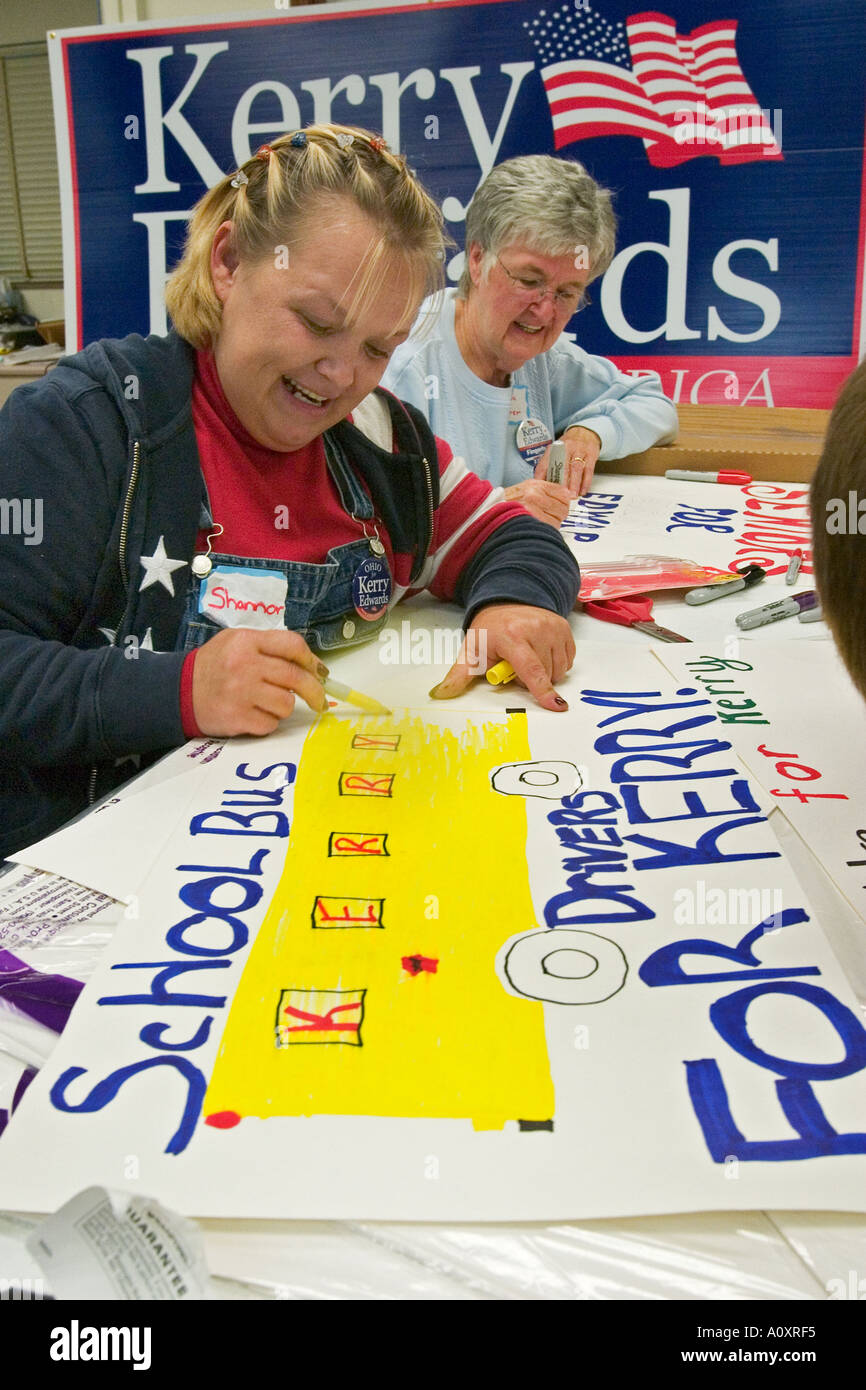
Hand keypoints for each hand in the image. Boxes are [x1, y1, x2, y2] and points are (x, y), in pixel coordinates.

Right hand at [192, 627, 328, 735]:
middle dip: (315, 691)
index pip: (293, 645)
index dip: (311, 660)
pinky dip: (268, 722)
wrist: (179, 691)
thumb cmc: (214, 665)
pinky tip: (253, 714)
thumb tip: (311, 666)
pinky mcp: (237, 718)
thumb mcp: (236, 642)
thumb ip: (270, 648)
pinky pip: (271, 724)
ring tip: (267, 703)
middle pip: (296, 678)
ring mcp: (241, 693)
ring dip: (283, 707)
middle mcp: (245, 665)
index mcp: (247, 642)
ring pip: (287, 704)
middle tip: (320, 700)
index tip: (319, 672)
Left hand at [430, 603, 574, 712]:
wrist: (504, 603)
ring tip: (528, 658)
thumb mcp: (471, 652)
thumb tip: (439, 694)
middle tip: (515, 665)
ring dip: (545, 672)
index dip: (542, 690)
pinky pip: (568, 660)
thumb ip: (458, 676)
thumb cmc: (488, 632)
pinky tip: (541, 653)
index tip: (556, 706)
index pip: (530, 668)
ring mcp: (552, 626)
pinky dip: (556, 663)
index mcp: (511, 636)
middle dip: (530, 679)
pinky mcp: (564, 626)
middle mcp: (535, 628)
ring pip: (559, 669)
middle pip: (545, 673)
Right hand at [503, 479, 571, 526]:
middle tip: (554, 515)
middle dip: (560, 513)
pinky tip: (539, 527)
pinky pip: (549, 528)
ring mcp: (532, 510)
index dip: (565, 500)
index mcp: (534, 485)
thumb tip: (570, 495)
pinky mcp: (531, 523)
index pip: (562, 492)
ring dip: (554, 522)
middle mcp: (534, 496)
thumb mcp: (526, 488)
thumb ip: (547, 489)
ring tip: (543, 521)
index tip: (563, 504)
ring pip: (557, 519)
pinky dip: (547, 529)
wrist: (490, 512)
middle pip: (563, 507)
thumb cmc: (508, 502)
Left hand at [535, 426, 600, 495]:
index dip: (542, 475)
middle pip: (563, 466)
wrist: (586, 433)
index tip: (541, 488)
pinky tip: (583, 491)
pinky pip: (589, 470)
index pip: (546, 462)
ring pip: (577, 469)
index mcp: (555, 448)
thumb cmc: (568, 446)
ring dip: (574, 484)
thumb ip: (548, 465)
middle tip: (560, 495)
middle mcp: (567, 447)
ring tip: (572, 496)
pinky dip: (586, 482)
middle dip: (561, 482)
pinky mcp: (591, 455)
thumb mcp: (556, 451)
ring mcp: (580, 450)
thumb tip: (540, 483)